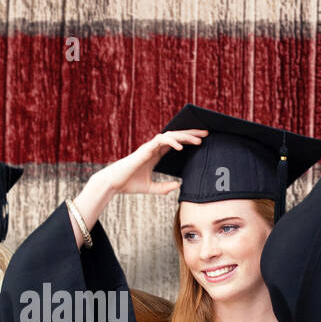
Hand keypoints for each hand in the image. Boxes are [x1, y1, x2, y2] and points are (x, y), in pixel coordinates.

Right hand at [88, 130, 207, 197]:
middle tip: (207, 133)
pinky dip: (171, 142)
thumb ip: (164, 188)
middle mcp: (153, 148)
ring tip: (198, 140)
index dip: (188, 140)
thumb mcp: (150, 188)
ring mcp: (149, 147)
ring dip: (185, 136)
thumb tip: (179, 186)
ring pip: (170, 135)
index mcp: (155, 154)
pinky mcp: (144, 149)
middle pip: (176, 136)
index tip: (202, 141)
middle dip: (192, 133)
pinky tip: (181, 147)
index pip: (175, 143)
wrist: (113, 184)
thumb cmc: (128, 184)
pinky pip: (160, 140)